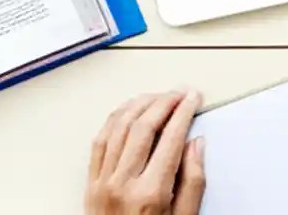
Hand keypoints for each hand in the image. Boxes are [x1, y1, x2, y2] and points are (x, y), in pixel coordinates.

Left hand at [86, 90, 205, 214]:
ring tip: (157, 96)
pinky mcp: (91, 183)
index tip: (192, 98)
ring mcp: (103, 182)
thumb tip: (196, 145)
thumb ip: (193, 183)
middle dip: (164, 102)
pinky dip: (115, 120)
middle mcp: (123, 184)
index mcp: (151, 195)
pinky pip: (100, 141)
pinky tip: (127, 111)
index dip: (184, 112)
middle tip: (179, 92)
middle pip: (143, 127)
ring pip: (119, 127)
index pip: (171, 139)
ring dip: (139, 105)